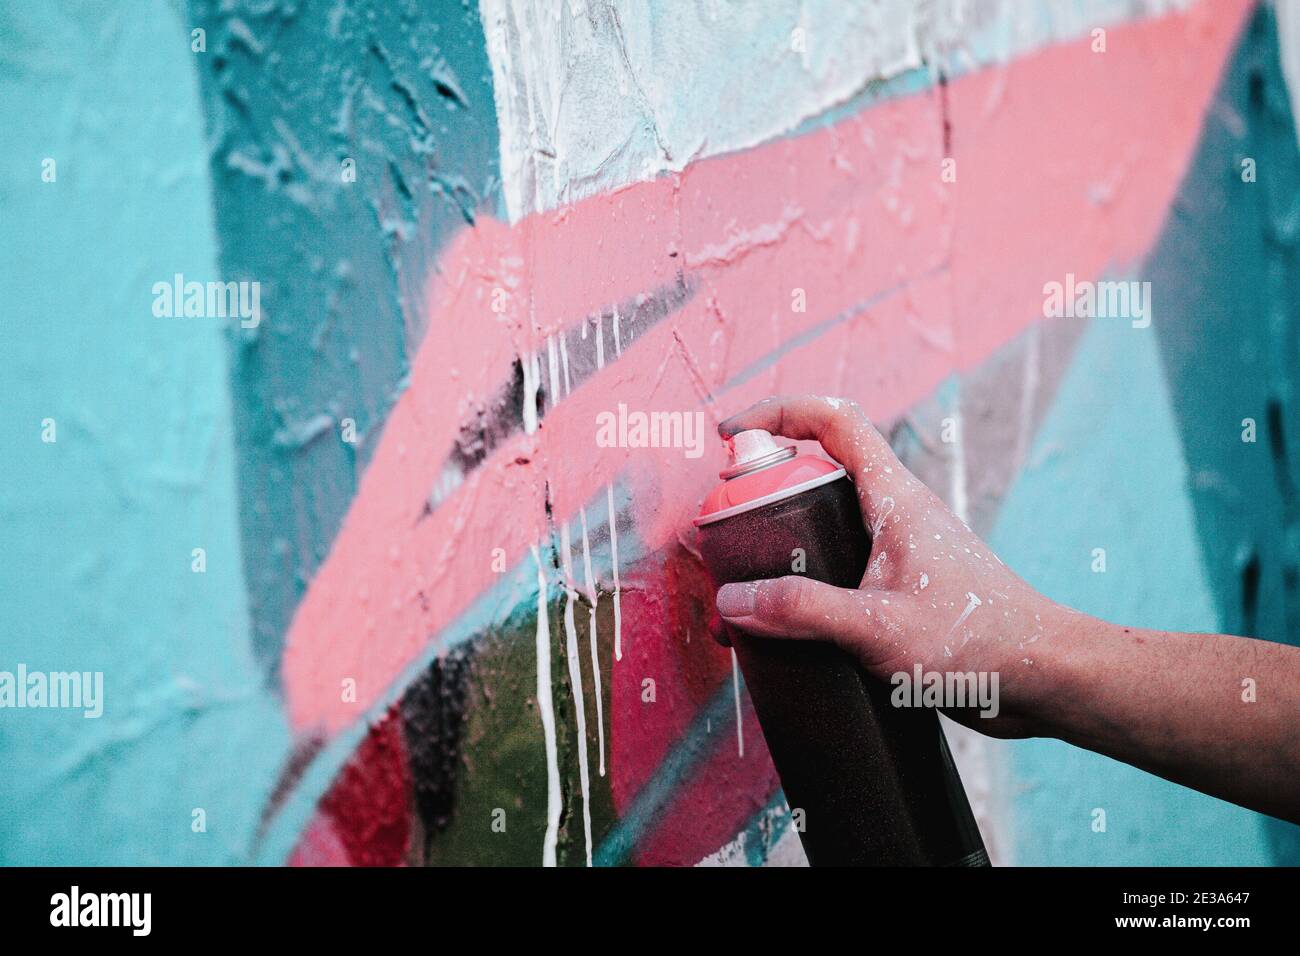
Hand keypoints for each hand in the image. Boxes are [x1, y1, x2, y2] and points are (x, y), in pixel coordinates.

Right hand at [713, 395, 1070, 737]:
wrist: (1043, 681)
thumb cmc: (978, 642)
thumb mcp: (877, 626)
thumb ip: (802, 610)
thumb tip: (732, 600)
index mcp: (894, 498)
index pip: (833, 421)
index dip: (777, 413)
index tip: (729, 435)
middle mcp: (894, 516)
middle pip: (815, 477)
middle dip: (761, 497)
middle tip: (723, 532)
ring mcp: (897, 555)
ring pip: (822, 531)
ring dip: (777, 552)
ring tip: (739, 595)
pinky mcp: (899, 594)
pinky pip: (837, 575)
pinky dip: (801, 591)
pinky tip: (781, 633)